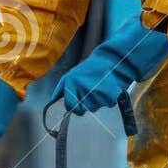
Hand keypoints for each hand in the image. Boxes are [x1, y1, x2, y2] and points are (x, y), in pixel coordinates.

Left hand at [52, 17, 167, 115]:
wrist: (114, 58)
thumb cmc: (92, 67)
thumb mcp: (71, 75)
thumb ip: (61, 89)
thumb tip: (52, 102)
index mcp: (69, 83)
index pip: (69, 106)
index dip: (74, 105)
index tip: (79, 101)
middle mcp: (80, 89)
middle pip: (82, 109)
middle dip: (87, 103)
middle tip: (93, 89)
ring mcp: (94, 94)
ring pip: (95, 107)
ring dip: (98, 99)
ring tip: (101, 85)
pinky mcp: (108, 97)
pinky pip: (108, 103)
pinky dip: (110, 98)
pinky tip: (109, 86)